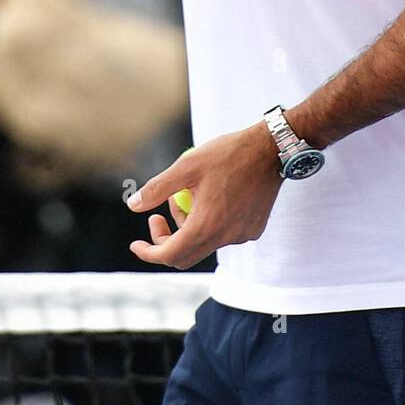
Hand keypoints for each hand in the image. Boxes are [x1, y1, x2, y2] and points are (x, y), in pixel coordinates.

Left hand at [126, 124, 283, 268]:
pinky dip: (210, 222)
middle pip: (186, 255)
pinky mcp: (253, 229)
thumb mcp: (186, 166)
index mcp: (206, 226)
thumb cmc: (228, 154)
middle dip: (166, 239)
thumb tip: (132, 206)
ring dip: (188, 226)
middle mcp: (225, 237)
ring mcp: (241, 235)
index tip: (136, 244)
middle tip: (157, 215)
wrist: (271, 149)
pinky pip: (224, 234)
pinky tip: (212, 195)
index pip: (169, 254)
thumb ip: (157, 189)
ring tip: (187, 194)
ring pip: (205, 243)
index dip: (148, 252)